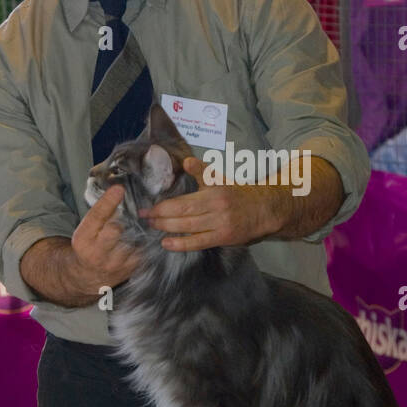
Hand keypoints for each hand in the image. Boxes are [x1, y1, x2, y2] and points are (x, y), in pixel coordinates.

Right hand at [70, 184, 141, 292]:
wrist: (89, 275)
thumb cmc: (89, 246)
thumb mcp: (87, 229)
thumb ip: (101, 213)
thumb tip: (118, 191)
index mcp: (84, 240)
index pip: (96, 217)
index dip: (108, 202)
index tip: (118, 189)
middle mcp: (98, 254)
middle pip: (115, 230)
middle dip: (120, 222)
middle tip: (122, 221)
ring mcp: (116, 265)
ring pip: (133, 239)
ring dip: (134, 232)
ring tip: (130, 232)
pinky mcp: (131, 270)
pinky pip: (143, 249)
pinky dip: (142, 242)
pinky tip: (137, 241)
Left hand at [138, 157, 290, 251]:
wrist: (263, 209)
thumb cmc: (237, 193)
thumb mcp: (220, 178)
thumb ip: (202, 171)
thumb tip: (185, 162)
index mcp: (213, 193)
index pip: (182, 202)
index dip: (162, 206)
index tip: (146, 207)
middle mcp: (216, 210)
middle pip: (182, 216)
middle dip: (159, 217)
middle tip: (143, 217)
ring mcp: (219, 226)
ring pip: (188, 229)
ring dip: (167, 229)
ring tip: (152, 227)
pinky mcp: (222, 238)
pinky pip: (198, 243)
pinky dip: (181, 244)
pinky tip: (166, 244)